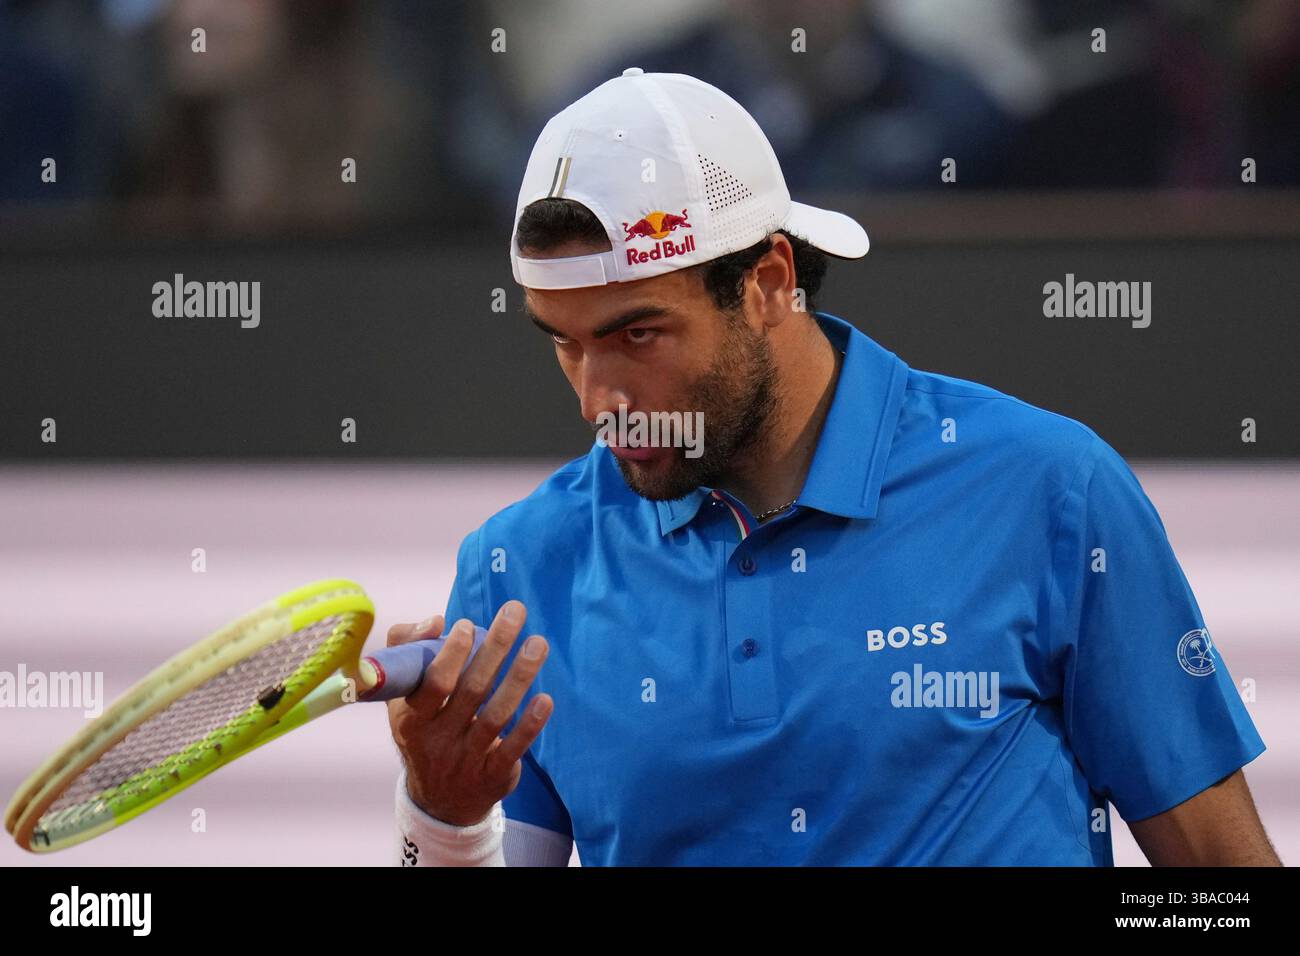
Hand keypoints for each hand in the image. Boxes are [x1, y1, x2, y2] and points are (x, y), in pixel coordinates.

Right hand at [385, 600, 552, 825]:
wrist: (438, 802)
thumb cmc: (423, 728)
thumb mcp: (400, 696)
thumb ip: (408, 649)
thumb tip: (436, 621)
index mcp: (411, 718)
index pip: (431, 684)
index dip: (450, 653)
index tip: (467, 624)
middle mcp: (437, 740)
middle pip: (471, 691)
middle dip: (495, 648)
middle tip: (515, 612)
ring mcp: (466, 760)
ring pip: (496, 716)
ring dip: (519, 676)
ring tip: (538, 643)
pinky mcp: (493, 777)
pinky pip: (513, 749)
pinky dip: (529, 725)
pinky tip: (546, 699)